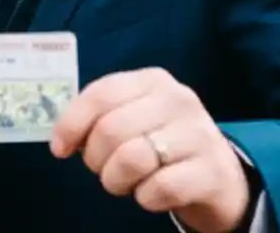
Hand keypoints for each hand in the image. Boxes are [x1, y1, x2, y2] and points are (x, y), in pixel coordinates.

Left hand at [50, 68, 250, 232]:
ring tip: (126, 182)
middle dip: (95, 159)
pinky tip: (152, 193)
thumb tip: (62, 139)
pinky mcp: (210, 172)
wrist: (219, 177)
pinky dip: (145, 198)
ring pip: (132, 160)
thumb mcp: (134, 119)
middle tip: (104, 169)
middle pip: (111, 130)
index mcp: (153, 81)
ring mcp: (198, 135)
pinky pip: (157, 189)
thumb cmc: (162, 144)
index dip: (72, 124)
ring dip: (116, 180)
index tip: (60, 149)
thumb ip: (100, 118)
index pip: (101, 94)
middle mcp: (178, 100)